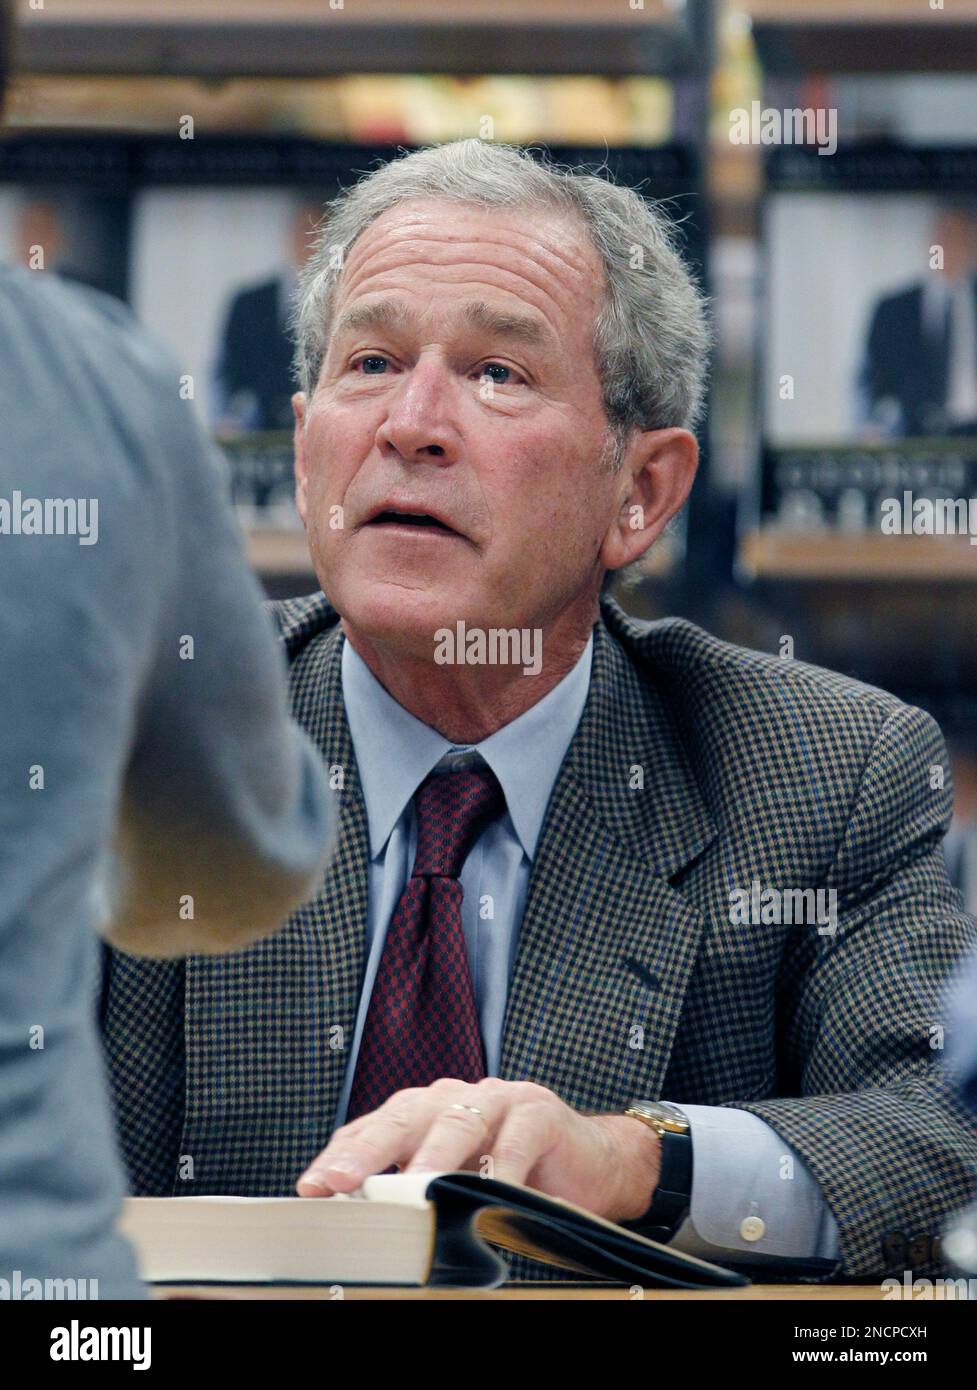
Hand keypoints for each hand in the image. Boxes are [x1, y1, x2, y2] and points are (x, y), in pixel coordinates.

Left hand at [296, 1078, 660, 1223]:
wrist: (591, 1162)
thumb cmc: (516, 1172)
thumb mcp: (458, 1180)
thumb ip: (415, 1188)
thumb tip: (360, 1221)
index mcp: (426, 1111)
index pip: (374, 1128)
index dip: (340, 1155)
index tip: (311, 1188)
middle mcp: (455, 1098)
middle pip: (404, 1117)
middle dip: (368, 1150)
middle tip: (339, 1180)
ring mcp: (498, 1099)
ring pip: (457, 1122)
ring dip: (433, 1156)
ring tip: (413, 1187)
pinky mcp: (540, 1112)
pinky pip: (516, 1140)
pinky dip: (502, 1167)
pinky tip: (492, 1191)